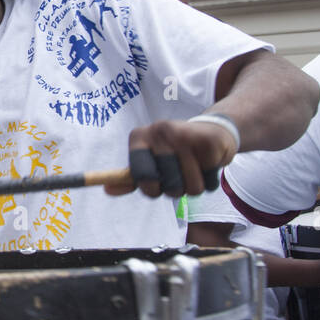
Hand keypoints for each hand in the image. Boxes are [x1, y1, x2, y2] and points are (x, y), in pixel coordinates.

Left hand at [106, 119, 238, 198]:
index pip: (140, 174)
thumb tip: (107, 189)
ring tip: (194, 167)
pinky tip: (207, 163)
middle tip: (180, 172)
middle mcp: (159, 131)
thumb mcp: (149, 163)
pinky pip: (209, 181)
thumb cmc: (174, 152)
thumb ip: (130, 178)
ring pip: (191, 187)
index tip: (157, 186)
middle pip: (169, 185)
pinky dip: (210, 179)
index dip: (150, 188)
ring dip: (194, 186)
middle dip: (177, 189)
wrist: (213, 130)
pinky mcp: (208, 141)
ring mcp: (184, 134)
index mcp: (140, 137)